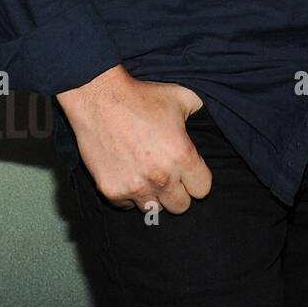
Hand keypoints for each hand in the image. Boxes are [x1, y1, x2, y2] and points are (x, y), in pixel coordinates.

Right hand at [57, 66, 210, 213]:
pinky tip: (128, 174)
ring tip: (147, 174)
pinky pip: (127, 205)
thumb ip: (200, 114)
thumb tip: (207, 122)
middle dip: (178, 191)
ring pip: (154, 210)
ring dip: (153, 195)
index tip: (189, 171)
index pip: (203, 189)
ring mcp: (135, 187)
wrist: (100, 99)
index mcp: (182, 156)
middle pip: (181, 206)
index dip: (197, 179)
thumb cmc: (141, 97)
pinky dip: (129, 195)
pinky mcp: (112, 191)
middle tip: (169, 175)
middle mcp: (161, 177)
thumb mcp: (182, 97)